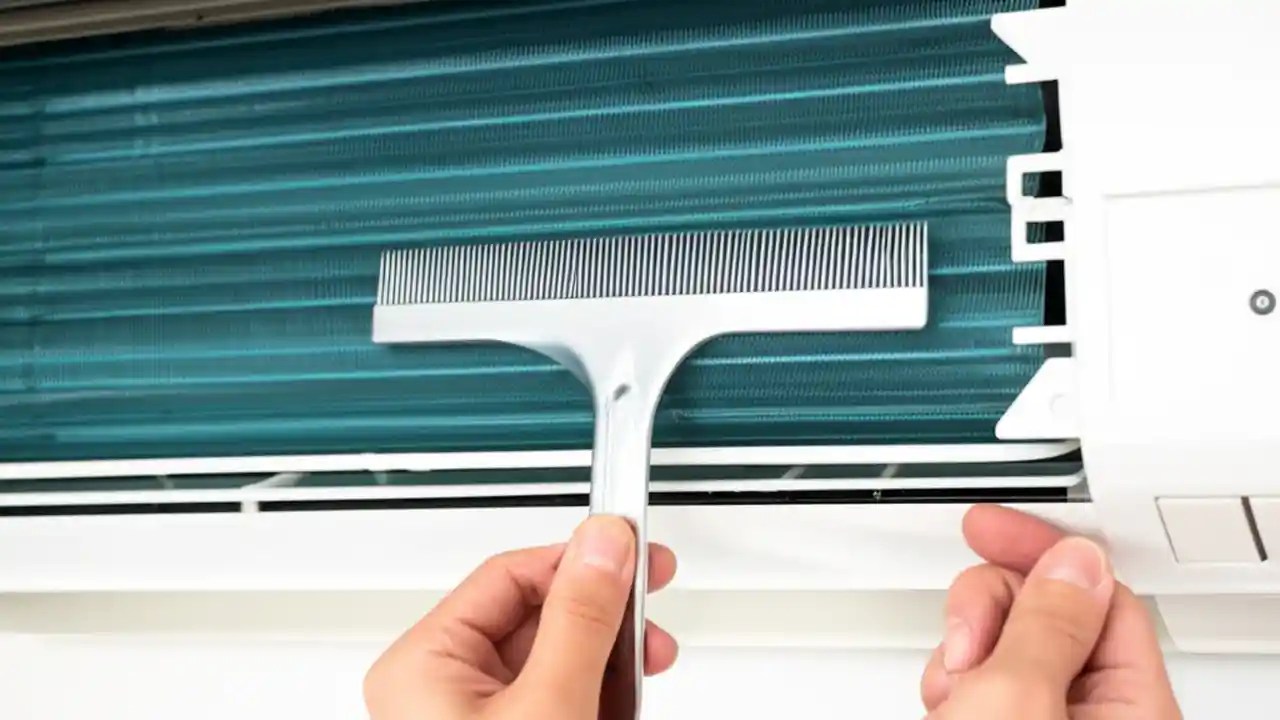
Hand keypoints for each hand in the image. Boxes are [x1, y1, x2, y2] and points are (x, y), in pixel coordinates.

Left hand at [364, 515, 677, 719]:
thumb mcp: (550, 702)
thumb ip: (580, 620)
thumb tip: (603, 544)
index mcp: (423, 664)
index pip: (511, 573)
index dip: (579, 561)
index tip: (634, 553)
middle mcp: (440, 689)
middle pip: (538, 616)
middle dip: (604, 619)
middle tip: (651, 614)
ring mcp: (473, 718)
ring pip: (554, 659)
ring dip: (608, 661)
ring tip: (644, 670)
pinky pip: (556, 696)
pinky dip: (597, 694)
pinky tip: (623, 702)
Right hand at [921, 505, 1181, 718]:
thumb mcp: (1016, 697)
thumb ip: (1047, 622)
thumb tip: (1074, 560)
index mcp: (1132, 708)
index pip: (1102, 593)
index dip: (1043, 553)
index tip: (992, 526)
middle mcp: (1094, 715)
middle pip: (1044, 612)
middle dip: (991, 612)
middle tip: (968, 640)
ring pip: (1003, 644)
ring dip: (964, 652)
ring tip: (955, 691)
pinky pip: (979, 678)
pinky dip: (953, 682)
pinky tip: (946, 704)